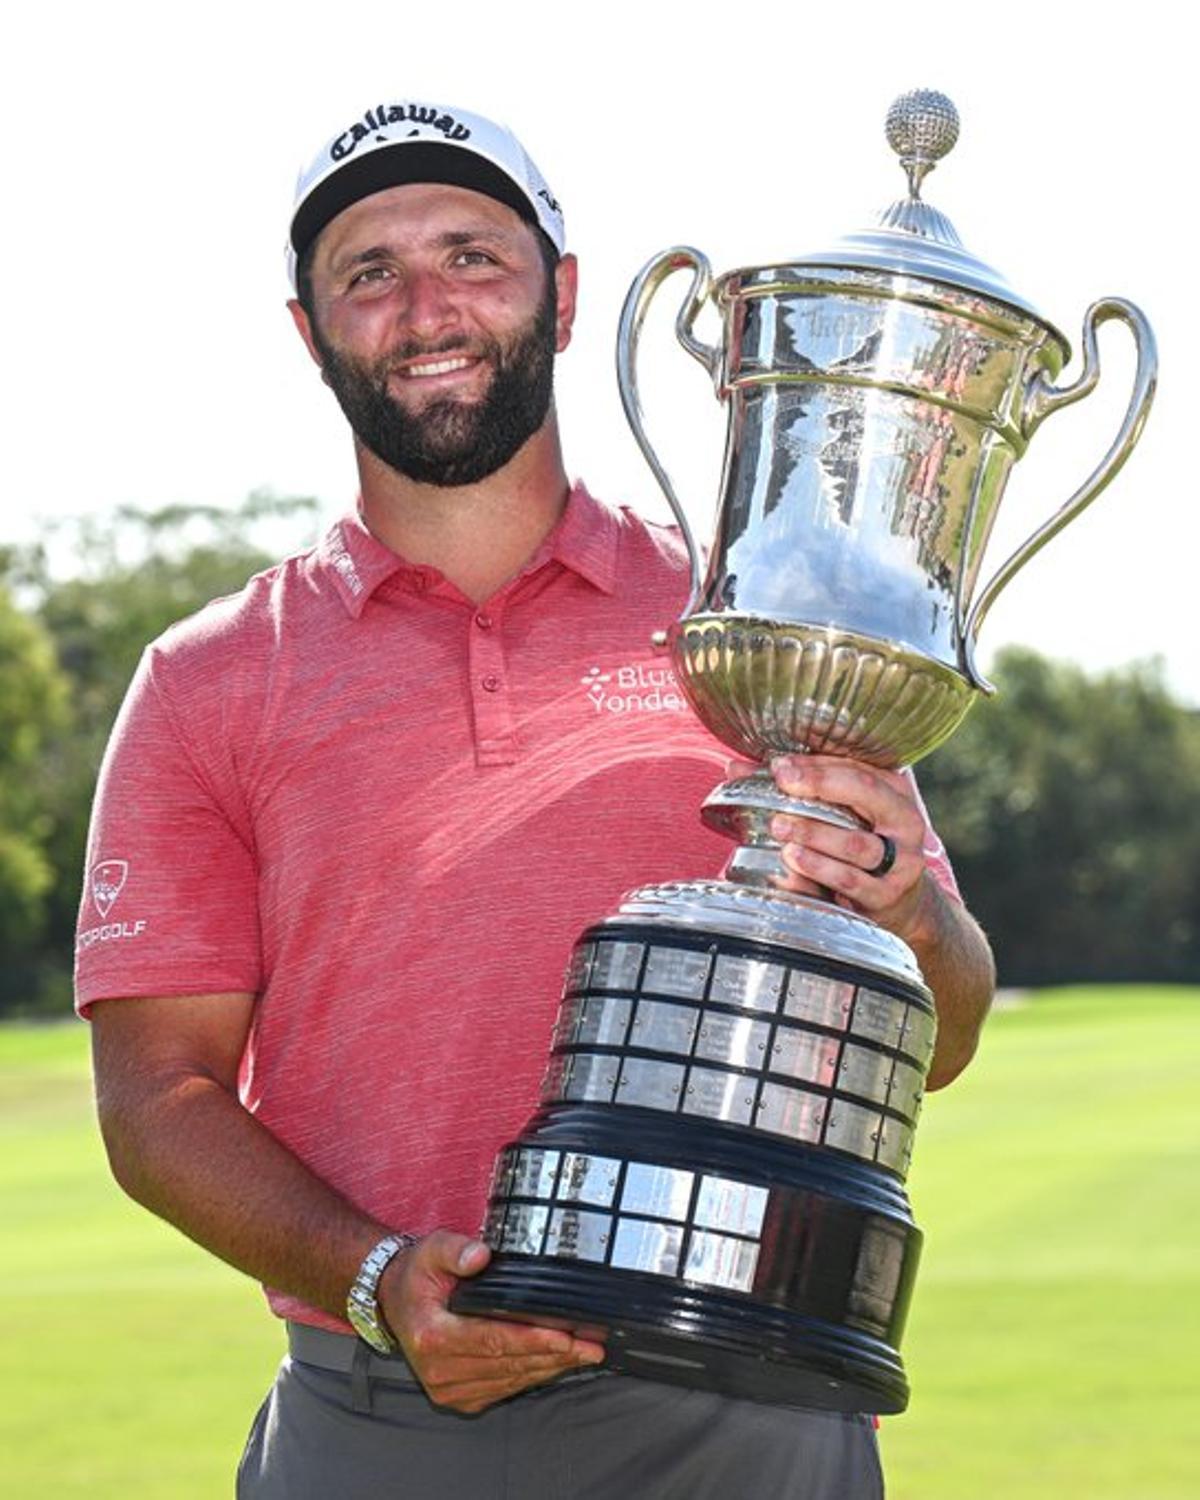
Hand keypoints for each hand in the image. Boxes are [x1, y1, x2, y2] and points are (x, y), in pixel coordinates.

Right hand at [378, 1230, 604, 1412]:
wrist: (392, 1301)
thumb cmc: (417, 1275)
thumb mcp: (431, 1250)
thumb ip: (456, 1250)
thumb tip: (481, 1256)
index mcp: (432, 1336)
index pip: (492, 1340)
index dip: (532, 1339)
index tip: (567, 1337)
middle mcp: (439, 1370)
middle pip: (508, 1364)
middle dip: (555, 1355)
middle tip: (592, 1345)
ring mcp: (449, 1388)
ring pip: (510, 1380)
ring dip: (550, 1367)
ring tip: (585, 1353)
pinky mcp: (459, 1397)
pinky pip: (504, 1388)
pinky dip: (532, 1375)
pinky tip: (557, 1363)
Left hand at [766, 754, 936, 944]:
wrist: (899, 903)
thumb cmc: (861, 846)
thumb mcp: (841, 814)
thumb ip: (796, 790)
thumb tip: (738, 769)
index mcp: (894, 791)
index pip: (855, 767)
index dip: (816, 765)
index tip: (780, 766)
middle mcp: (904, 821)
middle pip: (866, 791)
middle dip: (821, 784)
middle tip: (783, 783)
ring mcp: (900, 860)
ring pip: (856, 842)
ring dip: (814, 833)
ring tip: (780, 826)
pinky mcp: (887, 893)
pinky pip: (851, 880)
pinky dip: (820, 869)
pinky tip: (794, 859)